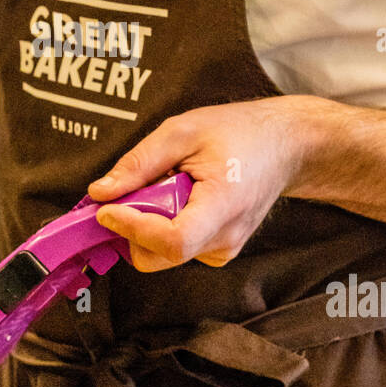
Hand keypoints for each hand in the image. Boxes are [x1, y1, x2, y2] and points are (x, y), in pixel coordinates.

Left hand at [87, 99, 311, 272]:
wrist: (284, 145)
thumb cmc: (239, 133)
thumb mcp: (183, 132)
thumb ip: (139, 163)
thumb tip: (100, 193)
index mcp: (223, 206)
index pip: (172, 241)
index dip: (133, 229)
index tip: (107, 209)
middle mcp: (226, 239)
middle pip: (158, 255)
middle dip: (133, 226)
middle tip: (135, 189)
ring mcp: (224, 249)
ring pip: (162, 253)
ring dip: (148, 223)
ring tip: (169, 185)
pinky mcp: (218, 250)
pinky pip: (174, 248)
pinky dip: (162, 226)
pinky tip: (180, 197)